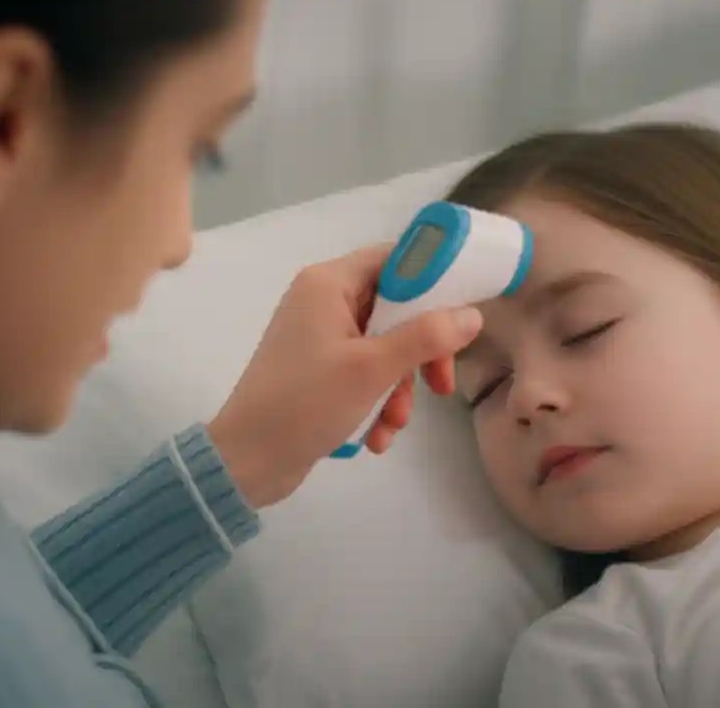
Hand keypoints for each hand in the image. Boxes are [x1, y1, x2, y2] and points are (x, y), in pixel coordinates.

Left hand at [207, 243, 483, 508]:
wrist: (247, 461)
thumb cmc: (306, 404)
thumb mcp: (373, 369)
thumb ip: (426, 337)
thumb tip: (472, 315)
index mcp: (328, 283)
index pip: (395, 258)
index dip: (433, 281)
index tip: (460, 314)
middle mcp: (322, 301)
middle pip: (395, 308)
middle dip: (419, 354)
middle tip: (440, 385)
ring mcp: (318, 337)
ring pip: (384, 348)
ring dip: (398, 389)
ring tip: (393, 425)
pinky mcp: (317, 371)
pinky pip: (363, 373)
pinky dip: (376, 402)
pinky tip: (376, 437)